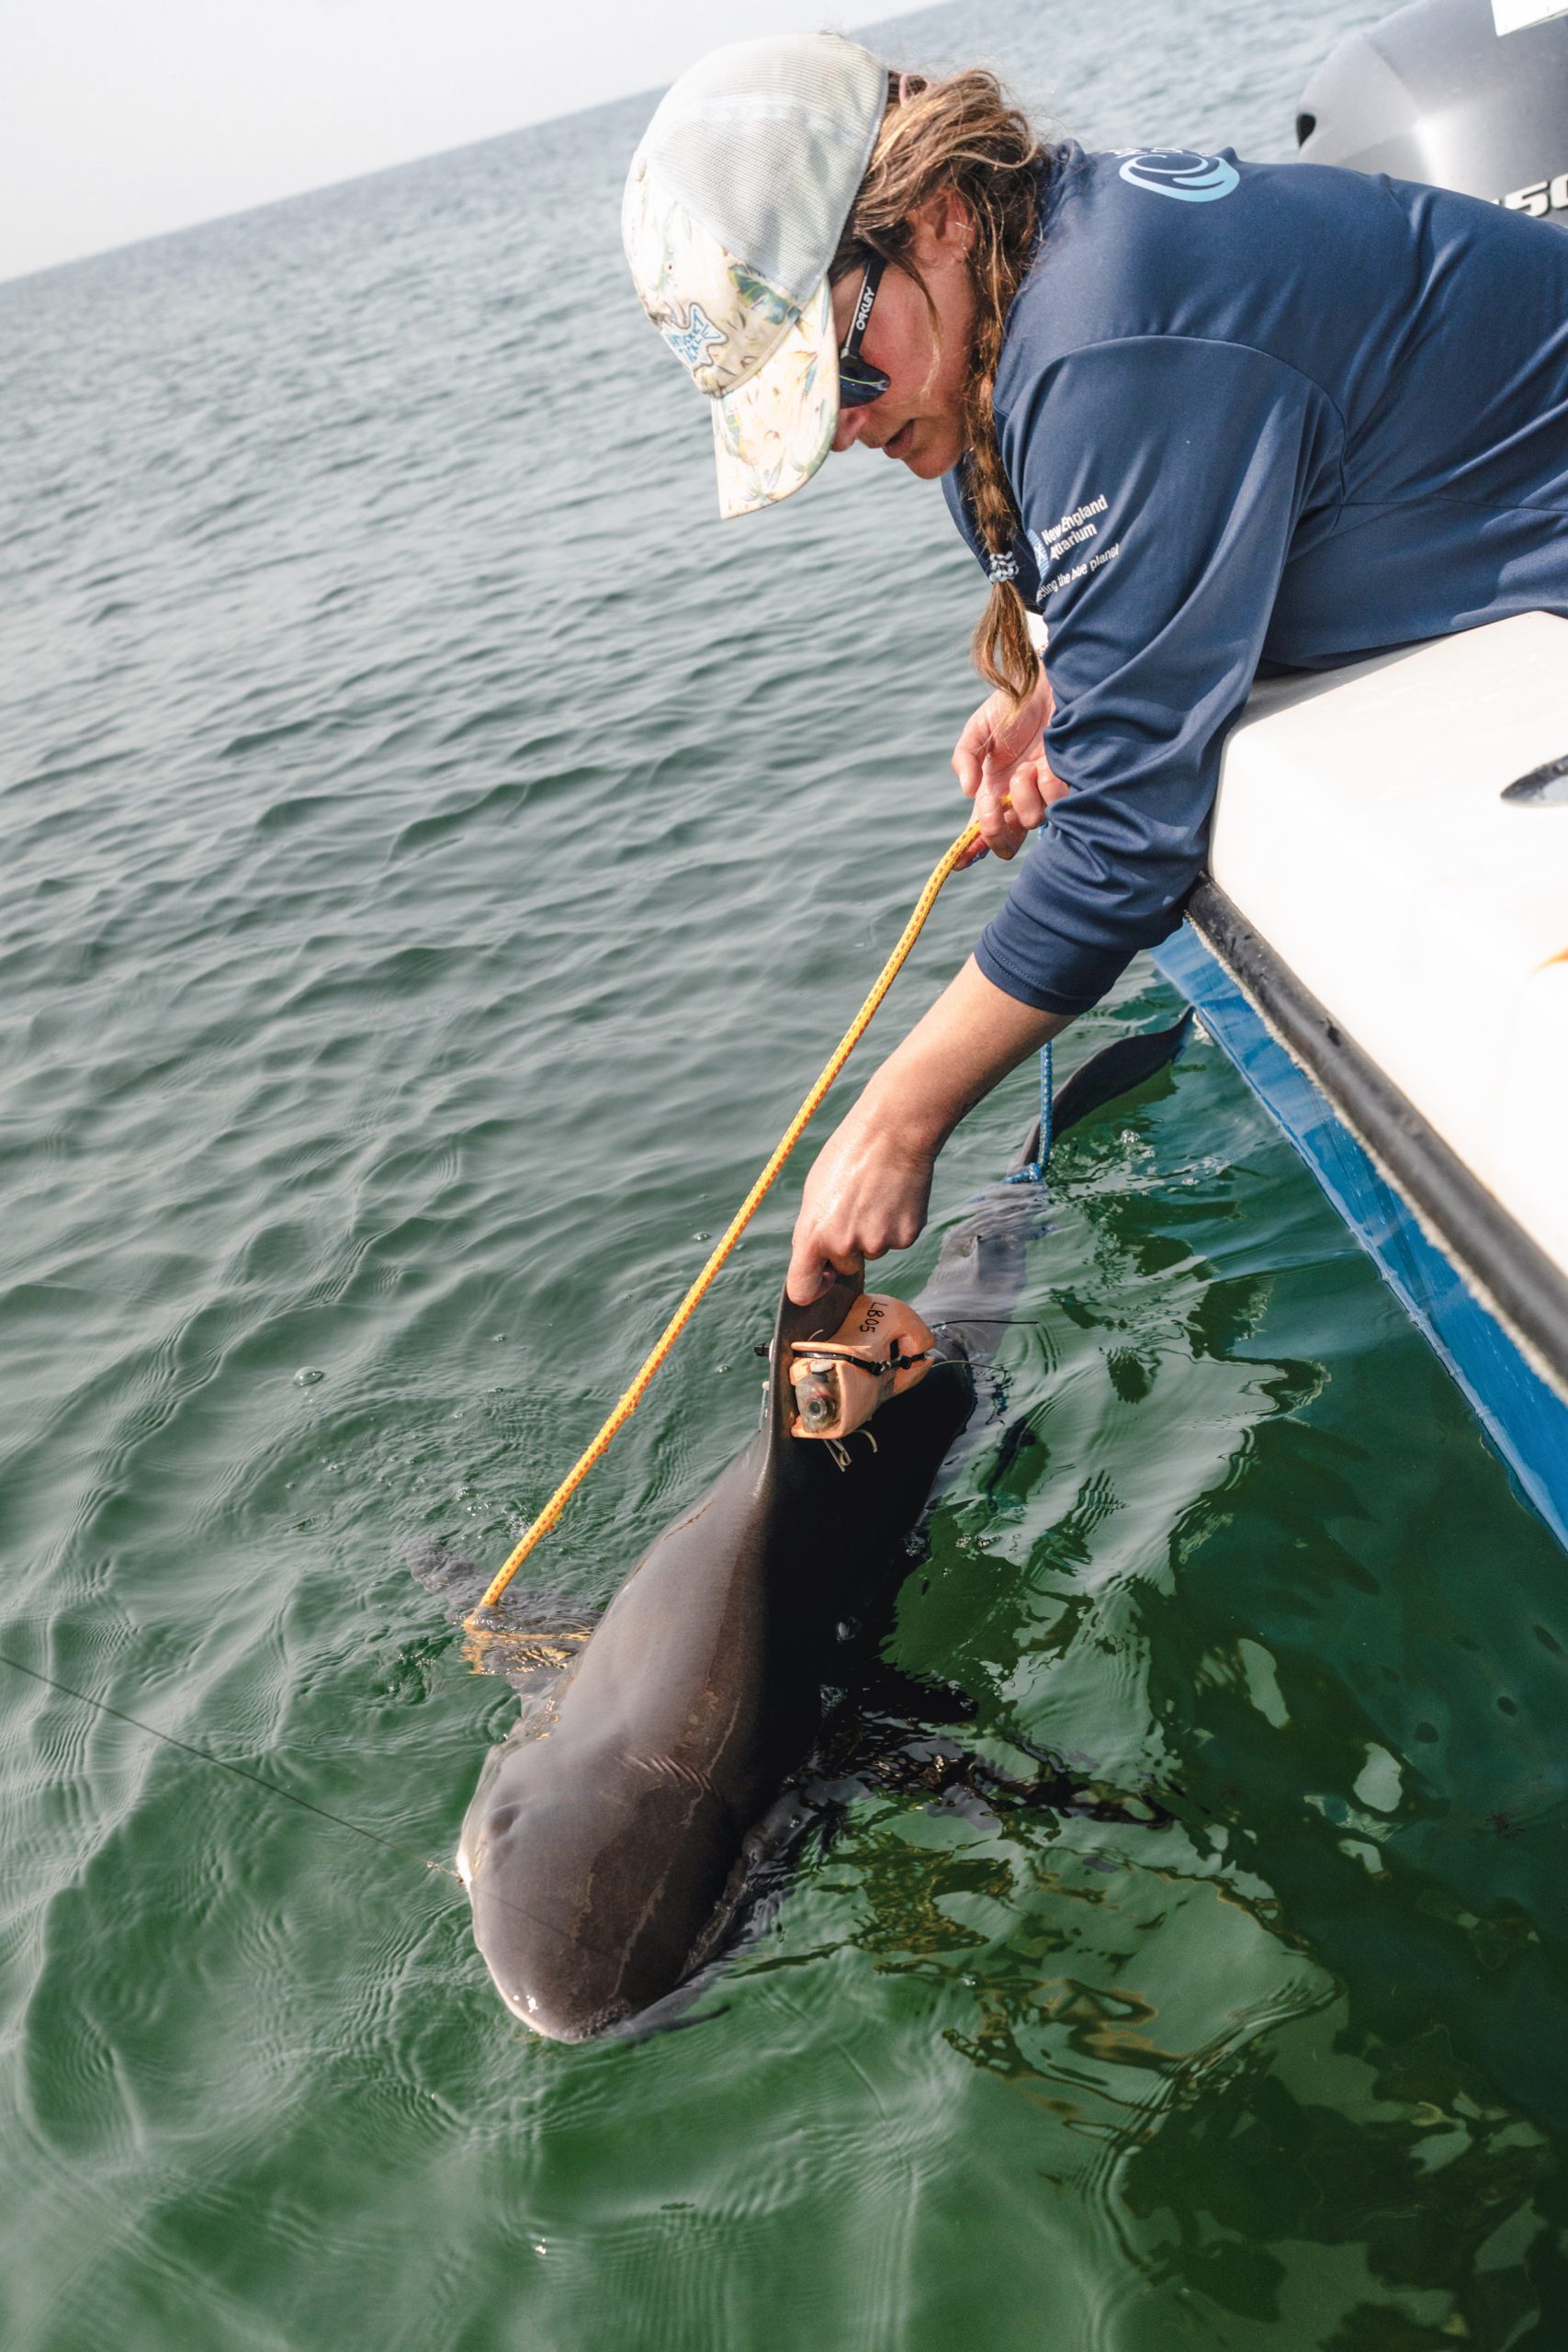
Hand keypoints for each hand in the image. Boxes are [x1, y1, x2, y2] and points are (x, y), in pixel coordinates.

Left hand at [785, 1103, 936, 1305]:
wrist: (893, 1132)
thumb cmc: (849, 1155)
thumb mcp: (815, 1192)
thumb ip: (812, 1229)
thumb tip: (817, 1259)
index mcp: (813, 1235)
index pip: (802, 1289)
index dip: (811, 1289)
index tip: (822, 1279)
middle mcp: (844, 1245)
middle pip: (844, 1266)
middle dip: (848, 1246)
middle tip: (856, 1207)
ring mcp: (878, 1243)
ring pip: (872, 1250)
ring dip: (873, 1230)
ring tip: (875, 1193)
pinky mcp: (906, 1236)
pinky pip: (896, 1240)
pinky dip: (896, 1223)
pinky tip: (894, 1196)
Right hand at [951, 668, 1065, 859]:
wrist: (1052, 682)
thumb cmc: (1014, 705)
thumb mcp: (979, 728)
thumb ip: (965, 758)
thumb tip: (968, 792)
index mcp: (994, 791)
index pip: (982, 832)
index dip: (970, 851)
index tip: (960, 861)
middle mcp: (1019, 799)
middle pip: (1007, 843)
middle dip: (996, 830)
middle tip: (993, 803)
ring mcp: (1045, 794)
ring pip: (1031, 820)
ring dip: (1023, 796)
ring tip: (1027, 766)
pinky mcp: (1071, 785)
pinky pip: (1057, 802)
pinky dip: (1048, 785)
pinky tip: (1046, 764)